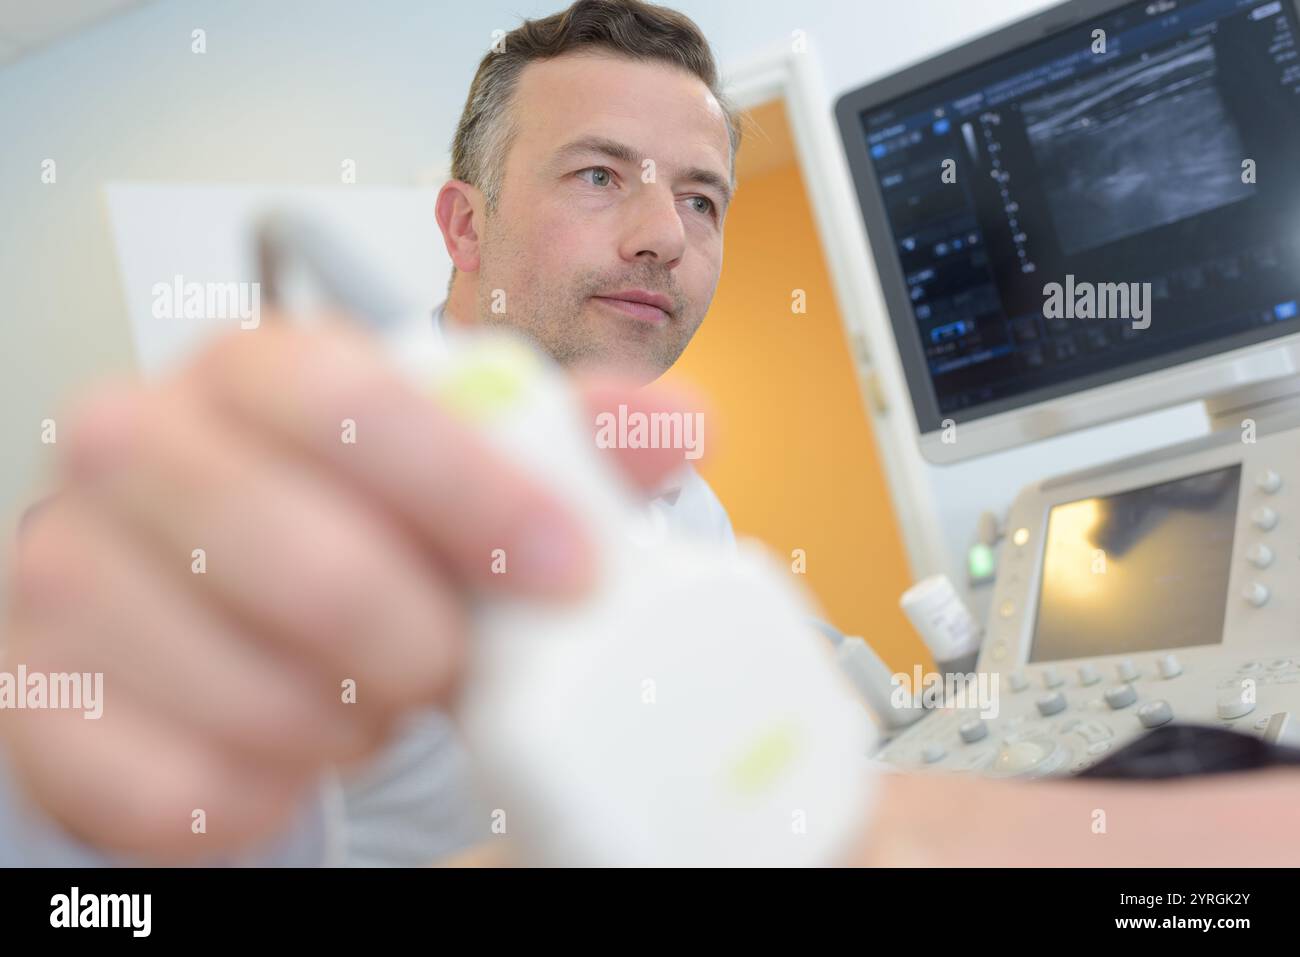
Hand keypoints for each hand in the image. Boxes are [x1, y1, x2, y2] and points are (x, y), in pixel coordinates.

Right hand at [1, 316, 688, 861]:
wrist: (233, 615)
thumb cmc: (361, 530)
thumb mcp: (474, 477)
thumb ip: (576, 446)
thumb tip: (683, 426)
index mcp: (257, 371)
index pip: (344, 391)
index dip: (463, 482)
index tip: (564, 564)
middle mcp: (140, 448)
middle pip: (271, 532)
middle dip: (399, 623)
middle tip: (452, 663)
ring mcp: (68, 570)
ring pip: (212, 666)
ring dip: (333, 714)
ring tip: (373, 705)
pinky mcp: (41, 698)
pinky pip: (151, 777)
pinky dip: (255, 793)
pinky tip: (297, 761)